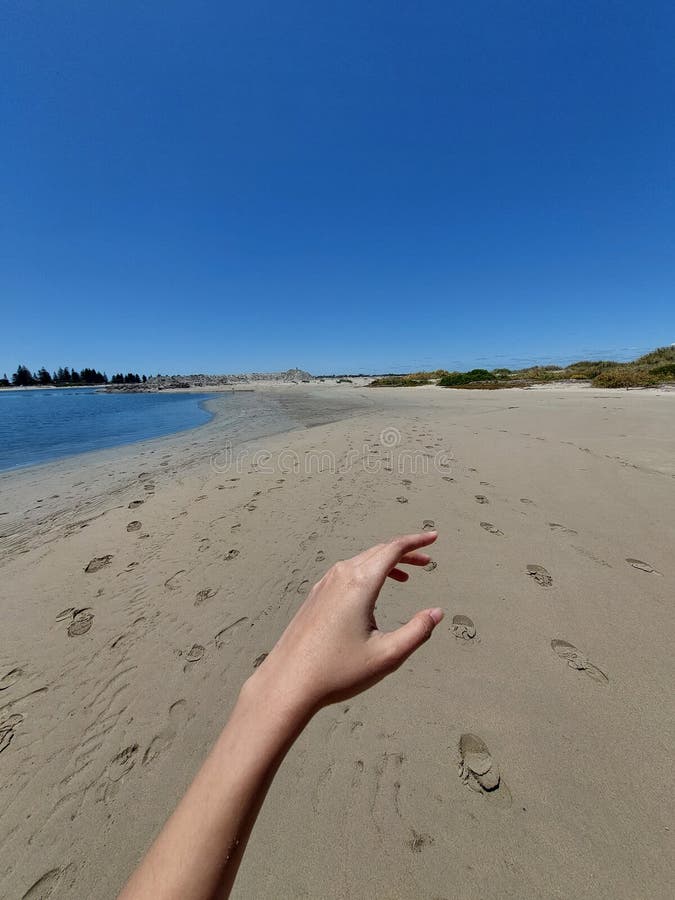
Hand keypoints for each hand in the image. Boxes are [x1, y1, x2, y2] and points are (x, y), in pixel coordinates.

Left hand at [246, 532, 442, 715]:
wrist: (287, 683)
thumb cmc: (336, 672)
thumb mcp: (387, 655)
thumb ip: (417, 631)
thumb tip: (437, 613)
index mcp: (360, 584)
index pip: (393, 550)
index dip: (416, 541)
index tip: (434, 538)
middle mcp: (340, 577)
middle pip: (378, 551)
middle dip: (406, 552)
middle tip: (427, 561)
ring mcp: (324, 585)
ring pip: (361, 561)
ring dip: (386, 562)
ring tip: (406, 576)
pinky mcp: (315, 596)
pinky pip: (346, 572)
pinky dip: (367, 571)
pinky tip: (372, 591)